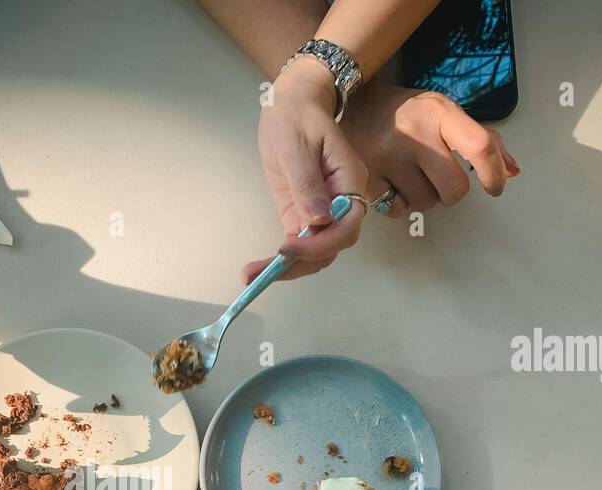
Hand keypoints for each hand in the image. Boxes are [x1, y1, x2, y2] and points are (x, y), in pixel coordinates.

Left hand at [247, 57, 368, 283]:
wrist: (293, 102)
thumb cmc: (296, 115)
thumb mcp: (296, 145)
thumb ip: (308, 183)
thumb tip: (319, 220)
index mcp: (349, 182)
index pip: (346, 226)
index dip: (320, 244)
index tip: (287, 247)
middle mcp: (341, 201)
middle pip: (332, 246)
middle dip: (300, 264)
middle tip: (261, 274)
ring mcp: (322, 209)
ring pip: (316, 250)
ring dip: (288, 268)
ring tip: (252, 275)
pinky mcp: (302, 212)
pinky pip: (299, 242)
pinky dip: (281, 259)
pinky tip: (259, 268)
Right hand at [340, 80, 518, 217]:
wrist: (352, 106)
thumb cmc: (405, 113)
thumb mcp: (443, 112)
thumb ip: (480, 139)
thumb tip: (511, 170)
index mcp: (439, 113)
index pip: (480, 146)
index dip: (493, 173)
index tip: (494, 186)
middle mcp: (413, 134)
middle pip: (454, 189)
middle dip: (451, 191)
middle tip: (438, 177)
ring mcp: (387, 158)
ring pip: (426, 203)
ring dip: (423, 196)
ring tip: (408, 174)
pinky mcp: (366, 178)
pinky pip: (398, 210)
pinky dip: (398, 202)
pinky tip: (391, 182)